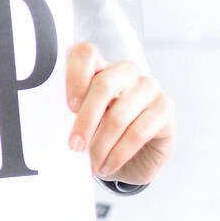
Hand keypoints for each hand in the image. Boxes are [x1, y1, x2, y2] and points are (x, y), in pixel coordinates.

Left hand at [64, 43, 174, 185]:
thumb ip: (71, 115)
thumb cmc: (100, 137)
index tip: (68, 107)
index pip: (86, 54)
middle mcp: (126, 72)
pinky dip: (118, 154)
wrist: (131, 161)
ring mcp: (149, 87)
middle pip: (104, 84)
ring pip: (120, 114)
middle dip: (85, 120)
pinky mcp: (166, 109)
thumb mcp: (82, 125)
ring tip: (91, 165)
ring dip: (101, 145)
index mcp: (100, 67)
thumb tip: (53, 125)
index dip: (75, 76)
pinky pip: (138, 132)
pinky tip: (107, 166)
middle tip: (74, 146)